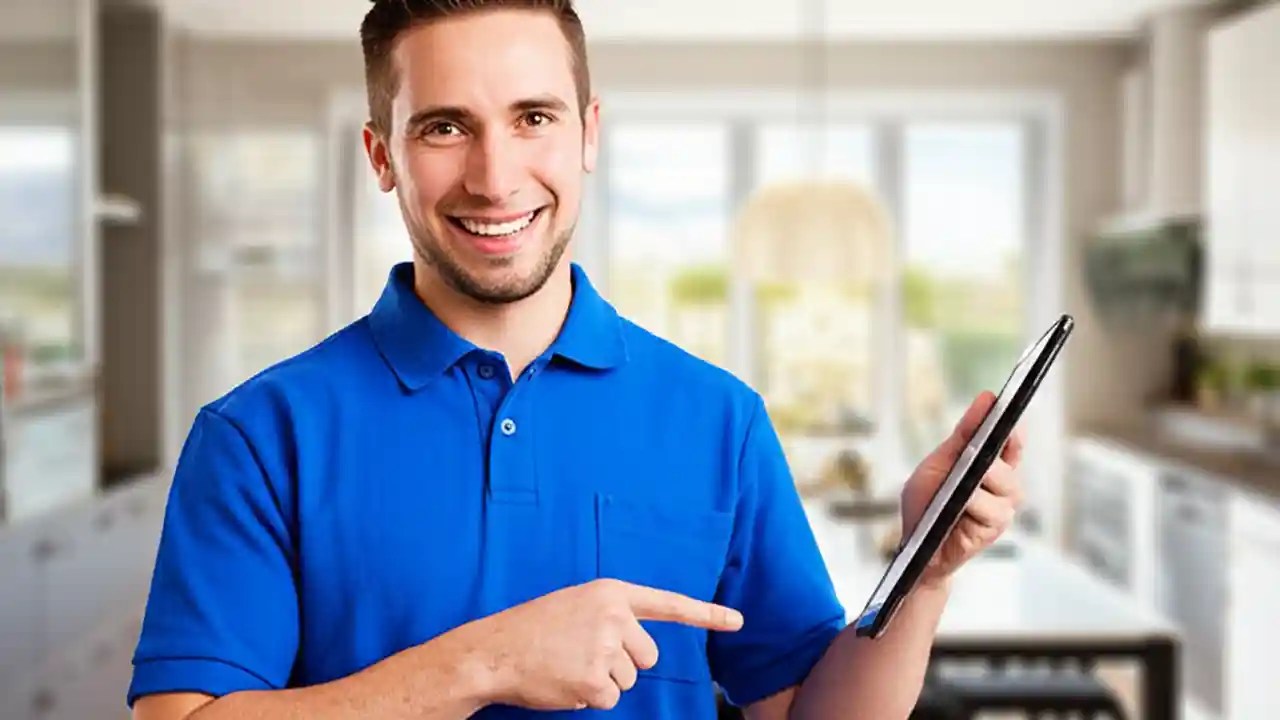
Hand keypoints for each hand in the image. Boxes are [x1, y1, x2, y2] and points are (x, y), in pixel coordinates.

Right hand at [476, 579, 742, 710]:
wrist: (493, 651)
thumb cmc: (533, 629)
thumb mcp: (577, 606)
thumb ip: (612, 617)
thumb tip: (641, 653)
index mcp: (611, 593)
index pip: (667, 604)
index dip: (705, 615)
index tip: (737, 620)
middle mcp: (613, 617)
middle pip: (648, 657)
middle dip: (623, 664)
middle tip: (583, 654)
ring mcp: (604, 648)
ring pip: (629, 681)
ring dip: (603, 681)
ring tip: (568, 665)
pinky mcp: (594, 679)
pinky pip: (609, 699)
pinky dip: (589, 698)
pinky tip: (564, 682)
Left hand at [900, 391, 1025, 590]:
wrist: (915, 543)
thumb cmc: (928, 502)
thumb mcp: (940, 462)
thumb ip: (965, 435)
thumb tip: (987, 399)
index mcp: (991, 467)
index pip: (1011, 444)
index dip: (1012, 430)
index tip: (1006, 412)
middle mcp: (1002, 488)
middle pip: (1007, 464)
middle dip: (992, 455)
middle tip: (975, 450)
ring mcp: (1000, 509)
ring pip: (1004, 487)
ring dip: (983, 479)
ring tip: (965, 479)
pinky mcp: (993, 529)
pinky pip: (991, 511)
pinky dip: (975, 503)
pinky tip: (963, 501)